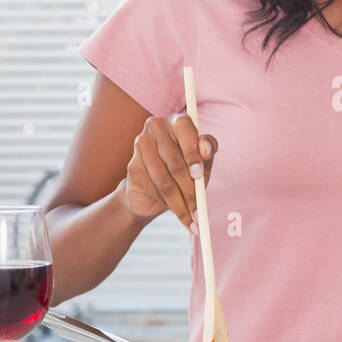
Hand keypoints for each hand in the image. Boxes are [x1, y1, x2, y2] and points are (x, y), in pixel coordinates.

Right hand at [123, 113, 218, 230]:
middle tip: (199, 211)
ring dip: (179, 204)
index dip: (193, 154)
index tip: (199, 175)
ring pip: (164, 180)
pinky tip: (173, 209)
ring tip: (190, 219)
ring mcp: (141, 145)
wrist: (155, 190)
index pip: (186, 132)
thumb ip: (209, 152)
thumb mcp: (203, 163)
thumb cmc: (186, 171)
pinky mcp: (133, 166)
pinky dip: (166, 204)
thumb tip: (206, 149)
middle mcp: (157, 128)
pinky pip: (152, 189)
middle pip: (175, 162)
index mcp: (178, 122)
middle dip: (190, 190)